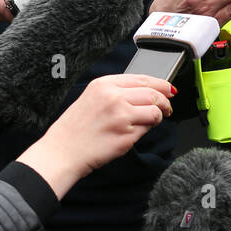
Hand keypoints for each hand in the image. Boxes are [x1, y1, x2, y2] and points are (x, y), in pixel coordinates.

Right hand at [17, 74, 174, 198]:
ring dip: (159, 116)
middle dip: (165, 100)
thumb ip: (116, 91)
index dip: (160, 84)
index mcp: (104, 84)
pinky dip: (146, 130)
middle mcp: (114, 97)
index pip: (142, 78)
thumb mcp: (92, 97)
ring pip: (155, 111)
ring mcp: (121, 116)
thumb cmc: (75, 128)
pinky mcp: (125, 136)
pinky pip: (146, 130)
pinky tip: (135, 132)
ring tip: (155, 120)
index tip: (168, 89)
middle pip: (153, 93)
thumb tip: (146, 91)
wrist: (61, 152)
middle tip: (168, 107)